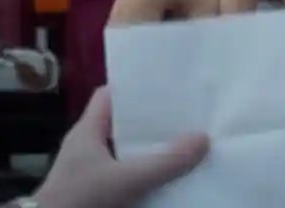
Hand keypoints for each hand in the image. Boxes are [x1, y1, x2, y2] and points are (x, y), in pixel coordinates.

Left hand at [32, 86, 208, 207]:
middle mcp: (86, 147)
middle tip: (185, 118)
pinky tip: (165, 181)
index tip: (165, 87)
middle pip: (121, 125)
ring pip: (124, 153)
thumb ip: (165, 162)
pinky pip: (122, 176)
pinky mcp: (93, 192)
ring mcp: (88, 171)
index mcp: (87, 131)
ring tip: (183, 147)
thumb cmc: (81, 198)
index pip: (108, 96)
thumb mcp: (127, 179)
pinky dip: (142, 175)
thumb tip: (202, 137)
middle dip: (150, 123)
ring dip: (148, 153)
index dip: (134, 89)